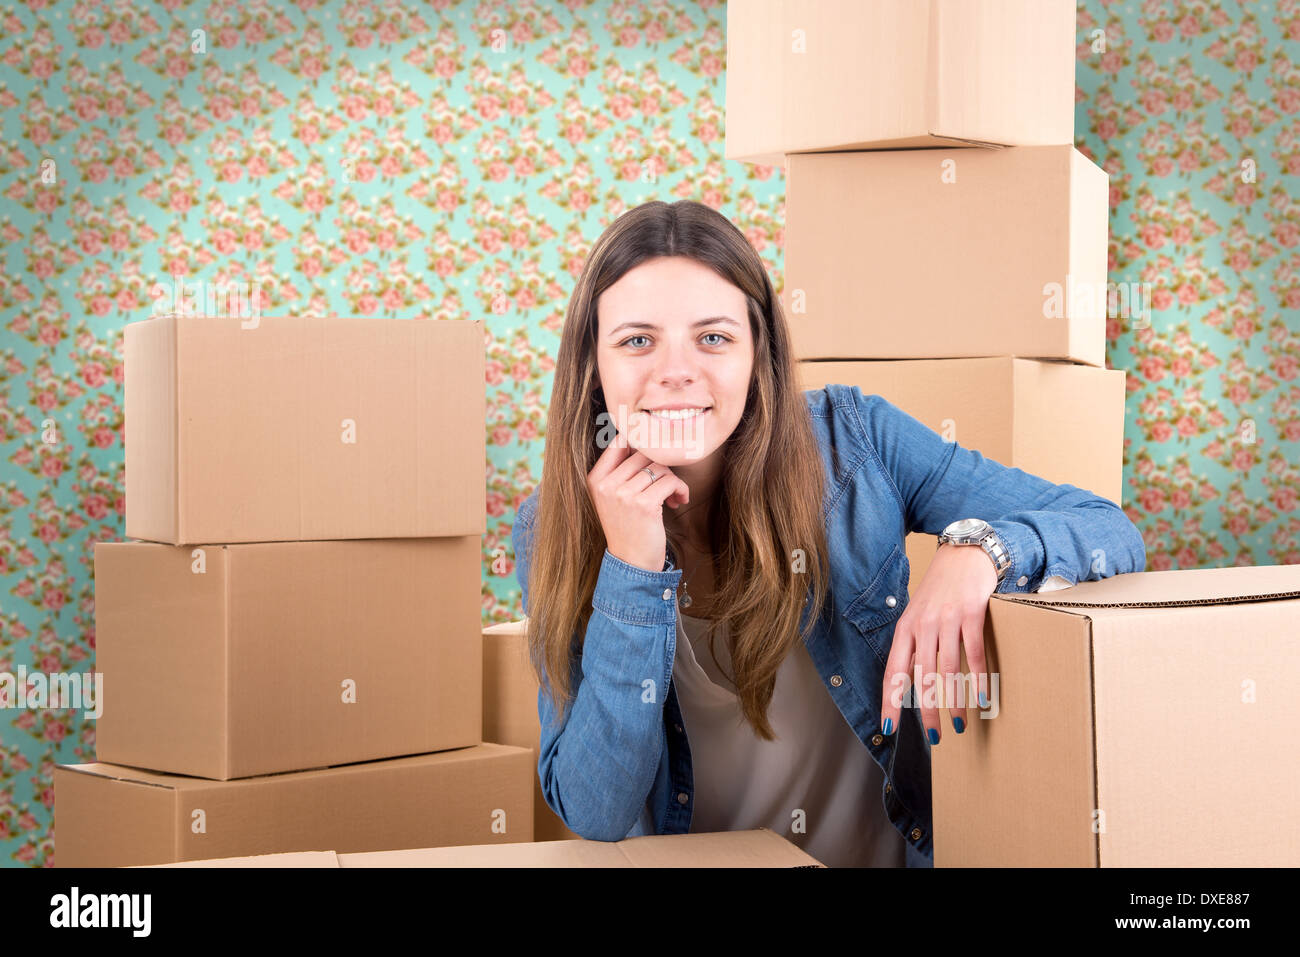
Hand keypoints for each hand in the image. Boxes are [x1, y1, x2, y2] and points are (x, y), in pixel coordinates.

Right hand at [586, 411, 690, 572]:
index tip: (654, 460)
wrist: (631, 563)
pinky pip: (670, 481)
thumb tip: (644, 439)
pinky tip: (678, 501)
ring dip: (672, 480)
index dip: (642, 445)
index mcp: (595, 479)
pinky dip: (680, 489)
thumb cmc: (627, 527)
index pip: (619, 442)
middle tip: (667, 484)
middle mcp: (606, 484)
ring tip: (673, 496)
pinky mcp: (643, 504)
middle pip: (644, 452)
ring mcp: (623, 494)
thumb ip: (621, 469)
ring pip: (659, 467)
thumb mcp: (614, 497)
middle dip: (661, 466)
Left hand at [880, 542, 995, 744]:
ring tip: (959, 724)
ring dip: (954, 702)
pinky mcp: (970, 614)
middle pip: (922, 677)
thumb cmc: (940, 590)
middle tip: (934, 738)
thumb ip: (914, 645)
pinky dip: (977, 679)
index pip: (894, 671)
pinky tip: (981, 698)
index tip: (890, 725)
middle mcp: (922, 625)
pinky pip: (973, 653)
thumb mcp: (918, 616)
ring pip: (948, 670)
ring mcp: (946, 620)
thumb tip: (910, 681)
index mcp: (905, 629)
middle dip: (927, 712)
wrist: (964, 555)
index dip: (891, 699)